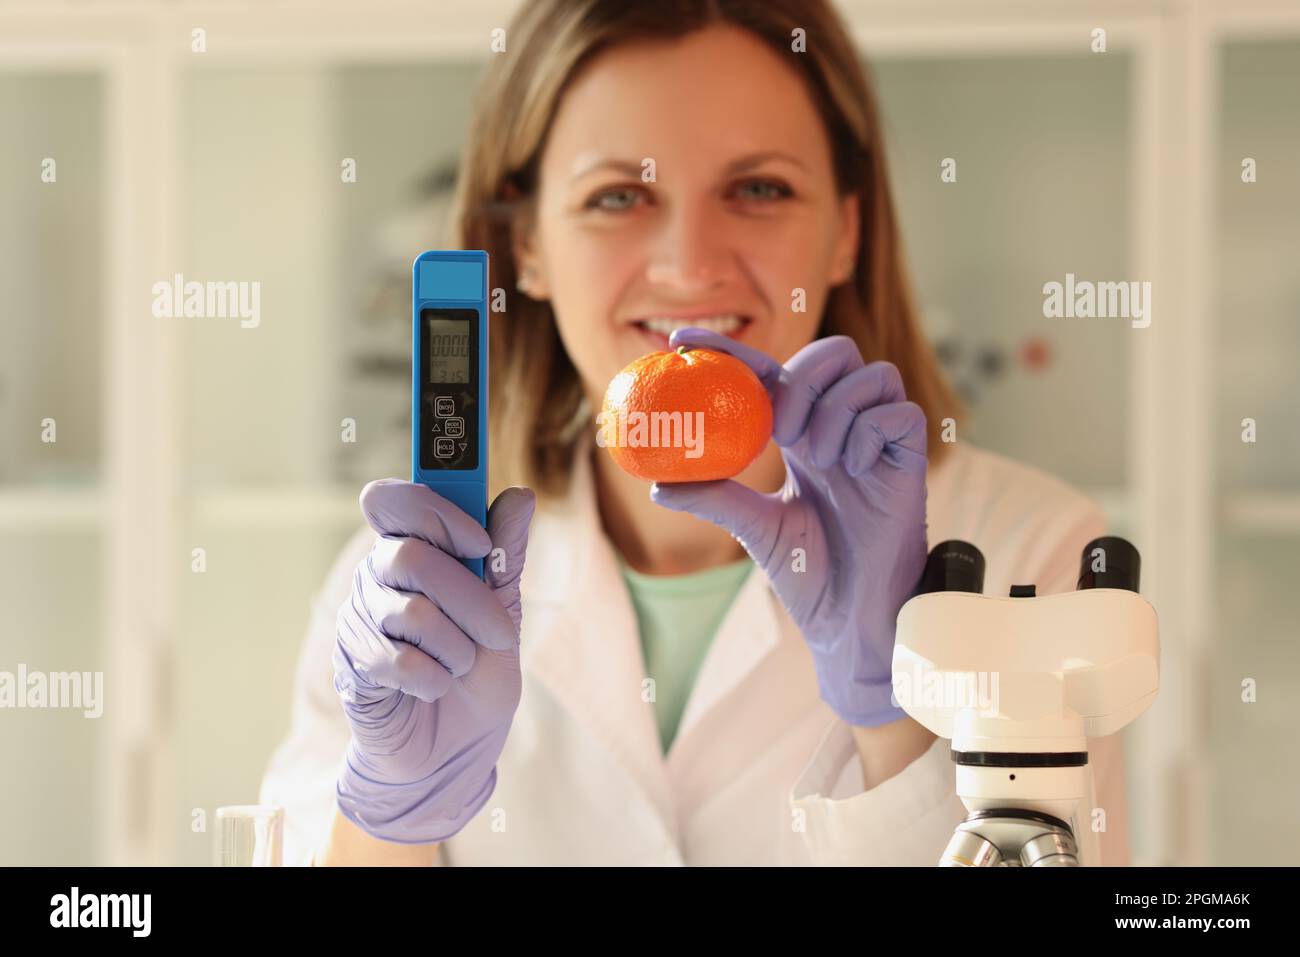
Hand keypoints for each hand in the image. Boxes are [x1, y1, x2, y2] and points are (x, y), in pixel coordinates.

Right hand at [333, 480, 535, 843]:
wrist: (455, 750)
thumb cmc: (477, 674)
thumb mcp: (505, 611)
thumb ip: (505, 554)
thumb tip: (520, 495)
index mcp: (411, 548)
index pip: (394, 500)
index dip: (435, 513)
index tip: (480, 544)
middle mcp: (377, 575)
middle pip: (410, 557)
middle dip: (469, 600)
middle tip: (498, 632)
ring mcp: (359, 619)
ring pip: (411, 612)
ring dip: (457, 648)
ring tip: (461, 666)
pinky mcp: (353, 665)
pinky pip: (397, 660)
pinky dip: (433, 679)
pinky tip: (434, 688)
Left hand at [650, 329, 927, 726]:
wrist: (851, 619)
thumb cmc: (810, 574)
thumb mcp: (755, 528)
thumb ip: (715, 498)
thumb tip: (658, 484)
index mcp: (802, 434)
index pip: (767, 372)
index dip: (729, 349)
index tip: (680, 341)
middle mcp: (840, 427)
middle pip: (834, 352)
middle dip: (803, 376)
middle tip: (783, 429)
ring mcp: (878, 441)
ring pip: (872, 374)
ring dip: (836, 410)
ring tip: (821, 460)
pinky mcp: (910, 461)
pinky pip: (900, 413)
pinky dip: (870, 432)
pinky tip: (852, 470)